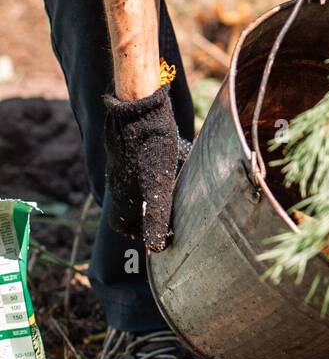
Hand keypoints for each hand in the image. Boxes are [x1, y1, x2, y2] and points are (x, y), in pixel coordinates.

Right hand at [103, 85, 188, 251]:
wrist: (139, 109)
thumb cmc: (148, 151)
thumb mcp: (156, 190)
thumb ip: (155, 219)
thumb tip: (155, 250)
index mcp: (121, 197)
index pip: (123, 225)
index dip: (140, 233)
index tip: (160, 234)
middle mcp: (118, 181)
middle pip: (132, 206)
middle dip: (152, 213)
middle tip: (173, 213)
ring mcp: (124, 163)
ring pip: (140, 185)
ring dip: (158, 191)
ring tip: (179, 189)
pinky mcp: (133, 147)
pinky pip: (145, 166)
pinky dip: (160, 170)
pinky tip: (177, 163)